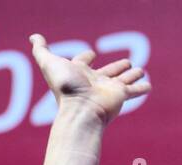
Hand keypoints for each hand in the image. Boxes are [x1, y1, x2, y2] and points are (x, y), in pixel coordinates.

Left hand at [28, 34, 149, 123]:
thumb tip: (33, 37)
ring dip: (132, 75)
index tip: (91, 55)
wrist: (81, 110)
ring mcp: (108, 89)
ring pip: (123, 80)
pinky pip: (134, 91)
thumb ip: (41, 50)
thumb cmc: (65, 88)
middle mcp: (94, 82)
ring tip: (139, 71)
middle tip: (126, 63)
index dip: (86, 58)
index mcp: (78, 74)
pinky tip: (148, 86)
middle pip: (107, 72)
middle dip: (116, 67)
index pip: (83, 62)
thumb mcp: (49, 64)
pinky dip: (141, 88)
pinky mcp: (120, 96)